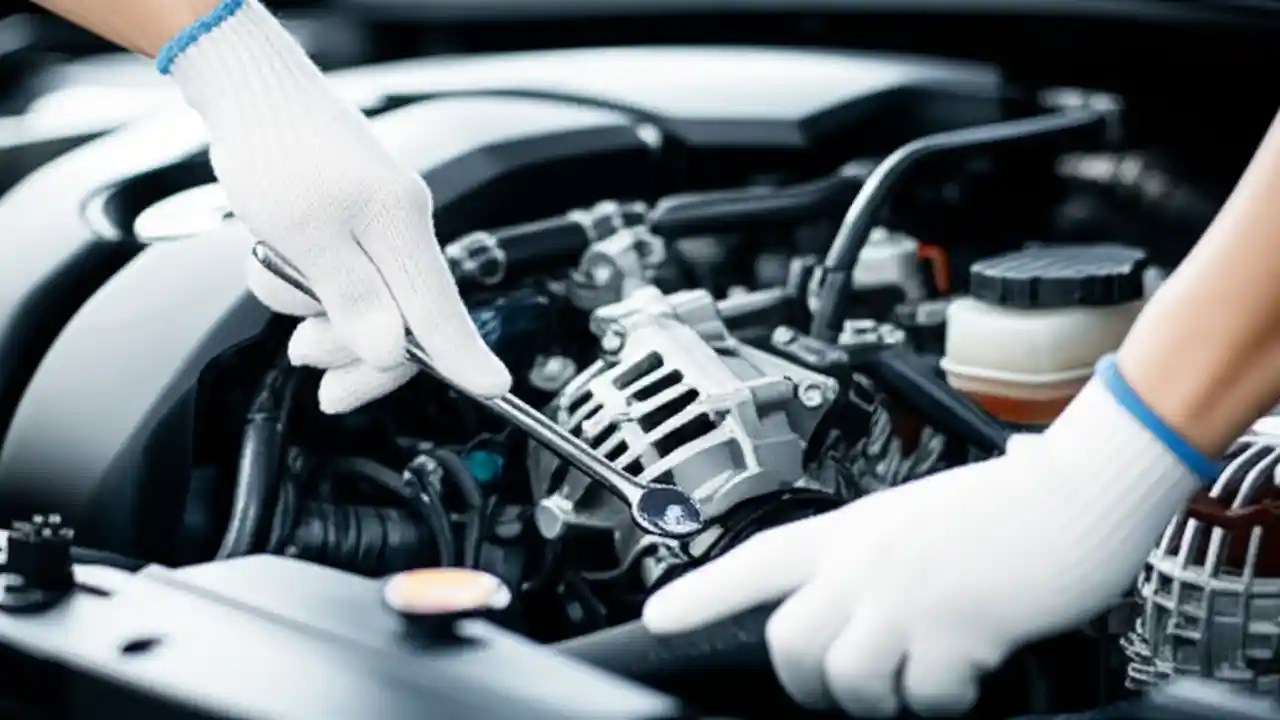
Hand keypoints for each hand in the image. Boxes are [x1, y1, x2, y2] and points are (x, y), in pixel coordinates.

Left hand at [165, 0, 509, 412]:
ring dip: (313, 312)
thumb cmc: (276, 146)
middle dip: (349, 350)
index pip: (441, 313)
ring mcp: (377, 231)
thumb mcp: (304, 233)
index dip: (464, 358)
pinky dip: (302, 285)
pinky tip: (281, 259)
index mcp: (402, 227)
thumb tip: (390, 351)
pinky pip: (337, 284)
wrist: (251, 89)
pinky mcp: (353, 230)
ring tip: (280, 277)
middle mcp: (402, 230)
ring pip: (359, 308)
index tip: (492, 388)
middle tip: (302, 352)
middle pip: (399, 325)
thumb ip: (352, 297)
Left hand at [643, 381, 1198, 716]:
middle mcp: (866, 560)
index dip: (701, 592)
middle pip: (789, 645)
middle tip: (847, 685)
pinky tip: (970, 668)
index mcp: (852, 529)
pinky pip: (923, 697)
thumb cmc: (1005, 506)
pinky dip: (944, 699)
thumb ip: (870, 558)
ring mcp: (907, 594)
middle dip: (809, 684)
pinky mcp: (956, 628)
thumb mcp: (915, 517)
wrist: (1078, 491)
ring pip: (847, 681)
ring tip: (920, 675)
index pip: (755, 560)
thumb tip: (848, 611)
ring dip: (882, 698)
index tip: (659, 616)